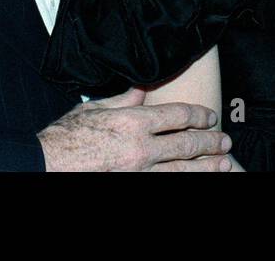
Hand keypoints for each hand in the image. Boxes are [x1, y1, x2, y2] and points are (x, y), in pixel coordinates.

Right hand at [38, 86, 232, 171]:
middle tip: (225, 140)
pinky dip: (183, 180)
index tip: (210, 117)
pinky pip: (167, 183)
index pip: (177, 116)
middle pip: (187, 144)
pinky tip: (195, 179)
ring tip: (224, 164)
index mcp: (133, 122)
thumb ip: (124, 100)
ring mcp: (140, 172)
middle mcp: (141, 149)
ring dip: (207, 166)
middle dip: (210, 142)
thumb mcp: (95, 109)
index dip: (198, 115)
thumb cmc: (66, 136)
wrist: (48, 166)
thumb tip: (143, 89)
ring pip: (183, 170)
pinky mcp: (134, 185)